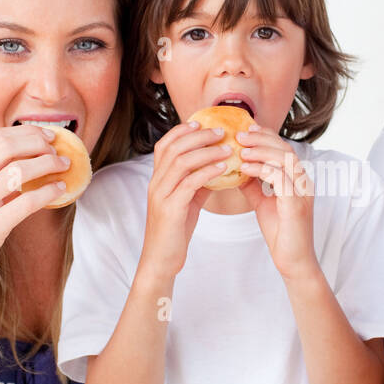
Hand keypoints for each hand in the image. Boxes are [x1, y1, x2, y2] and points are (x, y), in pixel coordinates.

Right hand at [0, 124, 76, 312]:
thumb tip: (25, 162)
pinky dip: (48, 193)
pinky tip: (60, 190)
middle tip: (59, 150)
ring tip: (64, 166)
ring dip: (48, 163)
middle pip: (6, 146)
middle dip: (39, 142)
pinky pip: (24, 203)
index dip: (26, 132)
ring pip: (17, 171)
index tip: (48, 135)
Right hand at [138, 121, 234, 279]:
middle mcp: (155, 183)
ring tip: (228, 148)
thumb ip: (197, 182)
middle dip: (198, 136)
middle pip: (174, 148)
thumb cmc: (175, 231)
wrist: (161, 260)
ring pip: (181, 162)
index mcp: (157, 179)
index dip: (182, 131)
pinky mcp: (171, 209)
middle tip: (221, 131)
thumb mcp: (187, 201)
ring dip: (206, 151)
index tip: (201, 122)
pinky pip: (189, 183)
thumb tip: (218, 166)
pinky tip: (223, 168)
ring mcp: (161, 195)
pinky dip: (207, 172)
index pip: (164, 145)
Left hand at [237, 126, 318, 280]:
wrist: (293, 261)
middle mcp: (303, 183)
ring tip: (241, 149)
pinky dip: (262, 169)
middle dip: (262, 138)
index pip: (283, 149)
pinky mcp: (296, 204)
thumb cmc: (281, 234)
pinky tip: (245, 168)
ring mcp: (302, 193)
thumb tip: (237, 170)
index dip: (266, 136)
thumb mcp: (262, 204)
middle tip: (240, 134)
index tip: (245, 130)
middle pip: (285, 149)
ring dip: (261, 151)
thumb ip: (253, 186)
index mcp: (297, 180)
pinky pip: (281, 178)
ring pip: (285, 160)